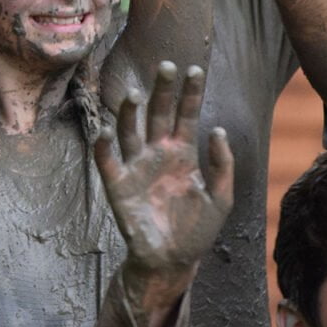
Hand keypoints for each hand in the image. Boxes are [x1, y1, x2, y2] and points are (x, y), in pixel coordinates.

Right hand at [95, 64, 232, 297]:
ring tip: (135, 93)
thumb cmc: (196, 231)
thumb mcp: (221, 199)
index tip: (194, 70)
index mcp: (183, 154)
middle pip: (158, 114)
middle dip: (162, 91)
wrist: (172, 261)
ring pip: (130, 131)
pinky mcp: (118, 185)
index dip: (190, 94)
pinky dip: (104, 146)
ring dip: (130, 112)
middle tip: (166, 65)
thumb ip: (222, 166)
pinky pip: (108, 161)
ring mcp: (137, 167)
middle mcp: (158, 154)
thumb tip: (217, 131)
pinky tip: (106, 131)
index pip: (186, 116)